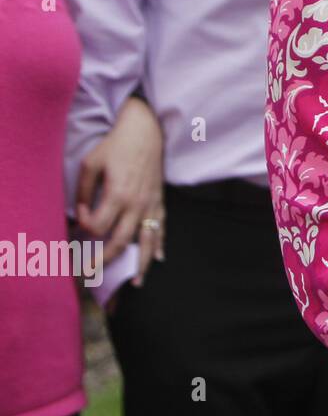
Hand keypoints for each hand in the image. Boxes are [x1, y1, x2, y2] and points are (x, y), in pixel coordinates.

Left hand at [75, 97, 164, 285]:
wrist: (146, 132)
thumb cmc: (116, 146)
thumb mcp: (90, 163)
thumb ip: (83, 191)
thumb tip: (81, 214)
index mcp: (118, 195)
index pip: (97, 226)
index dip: (84, 228)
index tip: (79, 219)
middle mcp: (136, 204)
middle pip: (120, 242)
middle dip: (104, 261)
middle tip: (91, 274)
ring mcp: (151, 205)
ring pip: (145, 241)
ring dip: (139, 264)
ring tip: (134, 283)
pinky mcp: (160, 202)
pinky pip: (161, 228)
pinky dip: (159, 245)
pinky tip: (157, 259)